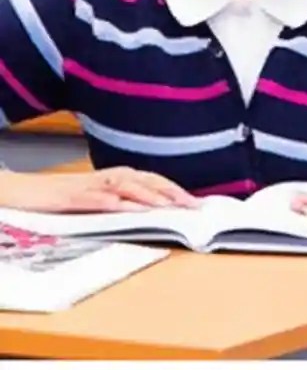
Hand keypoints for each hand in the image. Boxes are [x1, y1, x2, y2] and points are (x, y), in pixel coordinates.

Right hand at [0, 167, 197, 212]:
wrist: (25, 192)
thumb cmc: (64, 198)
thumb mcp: (100, 199)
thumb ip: (126, 202)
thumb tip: (156, 212)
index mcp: (119, 177)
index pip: (155, 182)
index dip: (178, 191)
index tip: (199, 204)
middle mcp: (109, 177)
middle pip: (148, 181)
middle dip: (173, 193)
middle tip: (194, 206)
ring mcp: (92, 185)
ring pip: (127, 186)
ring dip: (150, 196)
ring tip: (169, 207)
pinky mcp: (74, 196)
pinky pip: (98, 198)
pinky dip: (115, 202)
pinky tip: (129, 209)